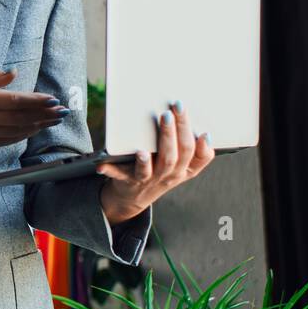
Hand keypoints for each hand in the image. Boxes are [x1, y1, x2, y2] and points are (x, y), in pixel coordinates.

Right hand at [0, 70, 67, 153]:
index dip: (36, 101)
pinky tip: (37, 128)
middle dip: (45, 114)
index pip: (15, 100)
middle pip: (22, 116)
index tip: (53, 99)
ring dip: (40, 124)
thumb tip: (14, 72)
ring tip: (56, 119)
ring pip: (19, 129)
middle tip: (63, 110)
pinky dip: (26, 134)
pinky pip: (11, 139)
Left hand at [96, 100, 213, 217]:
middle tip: (170, 112)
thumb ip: (190, 147)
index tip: (204, 130)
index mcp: (184, 169)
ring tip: (152, 134)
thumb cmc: (159, 170)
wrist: (132, 196)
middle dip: (176, 132)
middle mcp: (169, 175)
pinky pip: (119, 175)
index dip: (203, 146)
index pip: (198, 157)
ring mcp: (148, 178)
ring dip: (155, 149)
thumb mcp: (179, 164)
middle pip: (176, 156)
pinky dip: (111, 169)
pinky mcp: (127, 180)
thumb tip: (201, 124)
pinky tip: (102, 165)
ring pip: (156, 165)